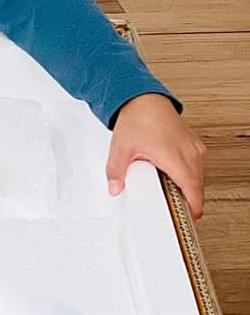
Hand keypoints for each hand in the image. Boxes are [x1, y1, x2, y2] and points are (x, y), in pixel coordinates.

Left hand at [106, 93, 205, 218]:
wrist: (144, 98)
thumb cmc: (137, 118)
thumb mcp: (121, 148)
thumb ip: (116, 171)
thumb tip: (115, 188)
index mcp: (174, 155)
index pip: (191, 187)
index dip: (194, 205)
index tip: (192, 216)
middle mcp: (189, 151)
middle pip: (197, 184)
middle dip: (191, 199)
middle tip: (179, 211)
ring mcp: (194, 146)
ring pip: (199, 175)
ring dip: (191, 186)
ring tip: (177, 196)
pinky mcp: (194, 143)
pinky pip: (198, 165)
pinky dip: (191, 174)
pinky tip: (178, 178)